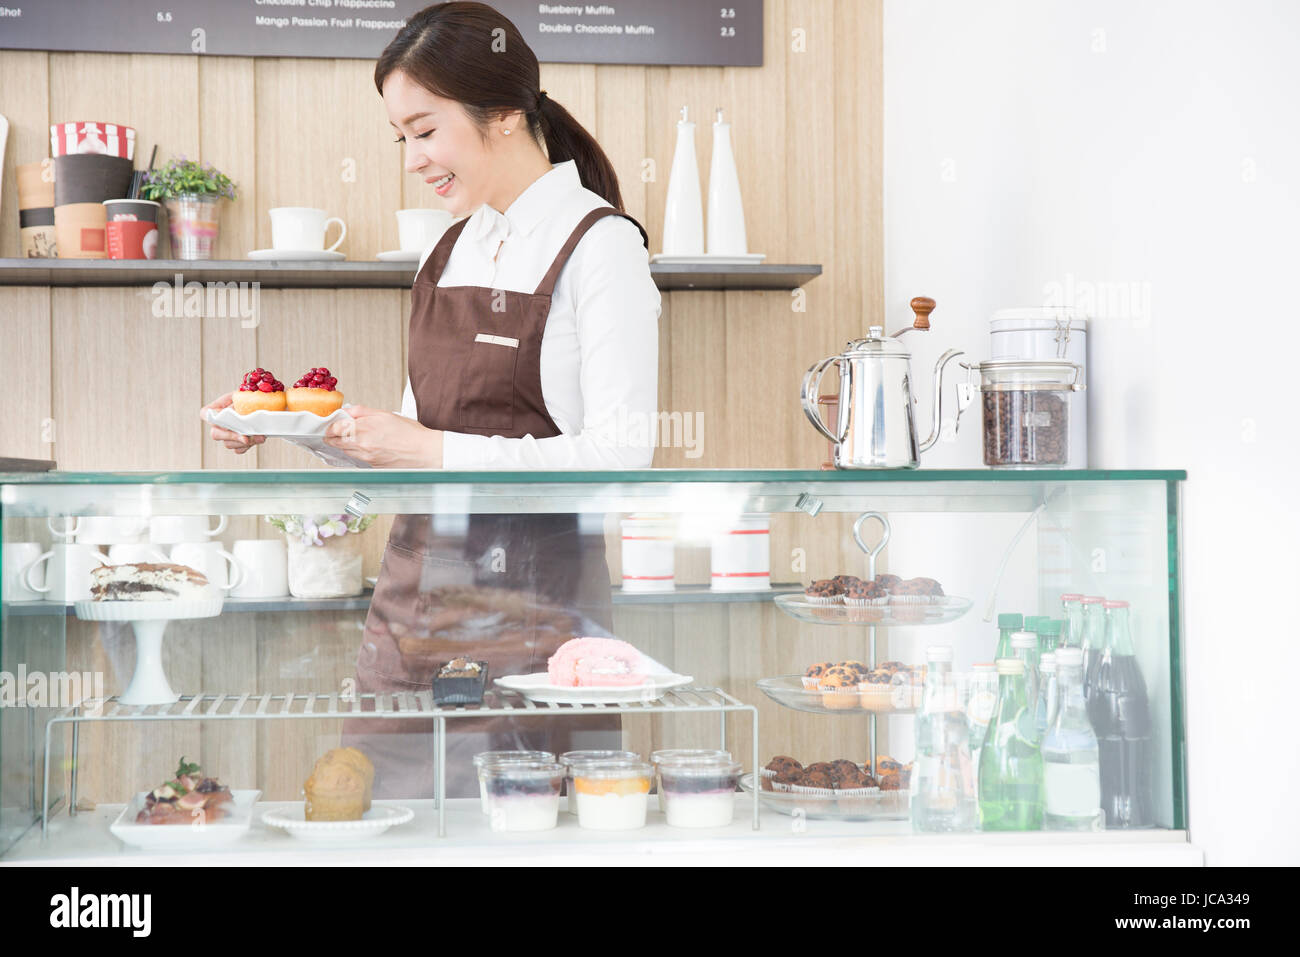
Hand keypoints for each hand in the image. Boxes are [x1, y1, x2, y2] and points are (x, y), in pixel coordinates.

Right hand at [201, 393, 265, 454]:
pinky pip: (238, 449)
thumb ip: (239, 403)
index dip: (213, 419)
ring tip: (259, 436)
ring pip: (228, 444)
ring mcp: (226, 436)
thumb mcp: (243, 395)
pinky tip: (258, 439)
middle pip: (215, 434)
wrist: (262, 407)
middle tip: (245, 437)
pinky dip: (248, 446)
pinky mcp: (236, 444)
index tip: (227, 421)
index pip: (205, 414)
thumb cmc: (249, 399)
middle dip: (232, 436)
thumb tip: (238, 413)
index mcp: (216, 408)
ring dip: (244, 442)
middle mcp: (218, 424)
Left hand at [324, 405, 442, 467]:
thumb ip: (362, 411)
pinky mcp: (372, 466)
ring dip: (343, 445)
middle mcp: (362, 444)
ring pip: (344, 451)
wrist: (424, 452)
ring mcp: (366, 457)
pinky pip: (357, 459)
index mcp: (363, 428)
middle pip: (335, 442)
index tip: (331, 424)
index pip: (334, 428)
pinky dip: (356, 452)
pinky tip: (364, 447)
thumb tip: (347, 411)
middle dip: (332, 437)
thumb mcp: (385, 414)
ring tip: (349, 438)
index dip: (330, 426)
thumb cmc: (410, 433)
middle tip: (334, 432)